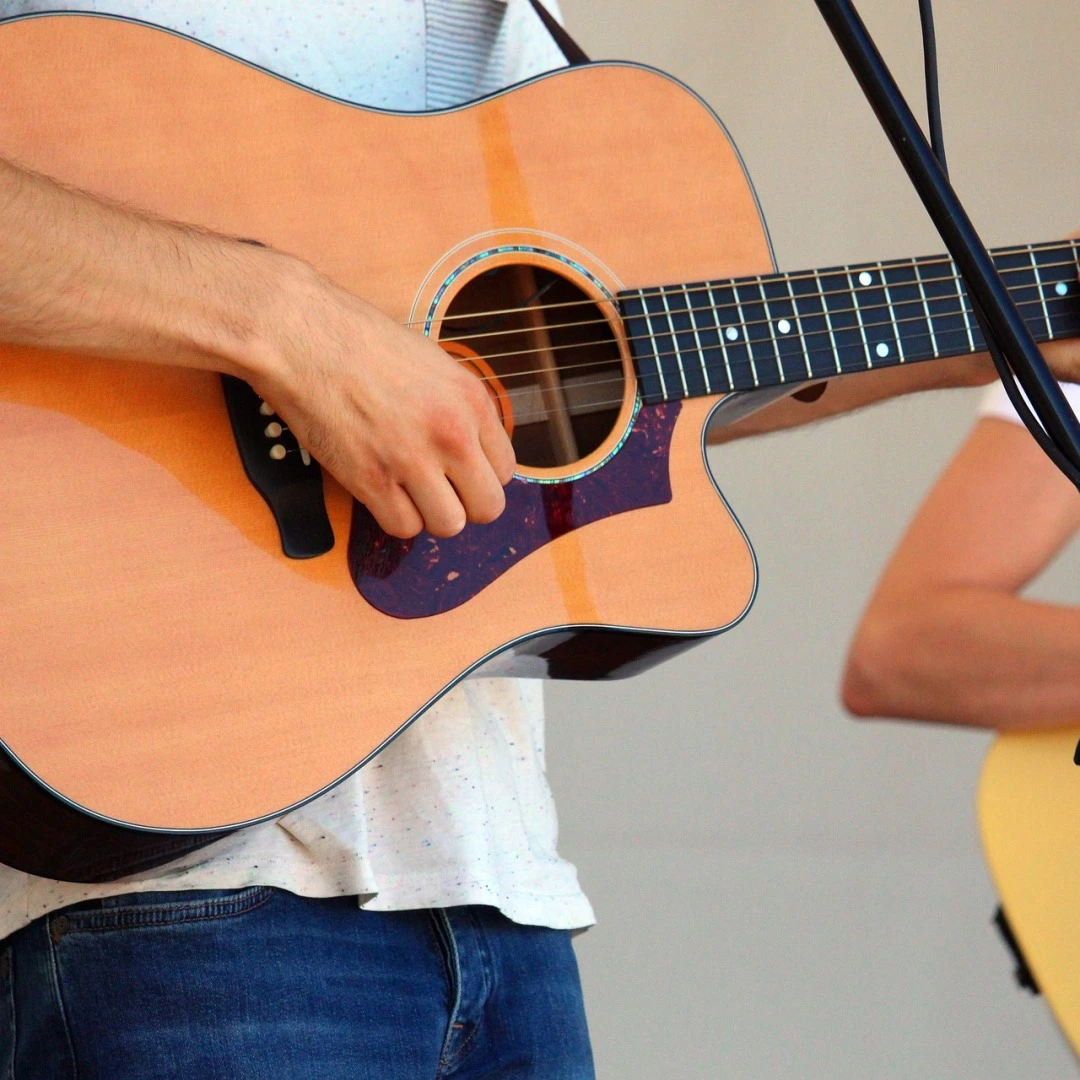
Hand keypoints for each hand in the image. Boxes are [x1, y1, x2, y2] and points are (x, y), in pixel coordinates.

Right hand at [249, 263, 515, 539]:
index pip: (506, 470)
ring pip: (449, 525)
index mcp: (472, 401)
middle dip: (466, 505)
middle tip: (440, 491)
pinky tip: (382, 493)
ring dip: (430, 515)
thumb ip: (461, 409)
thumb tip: (473, 451)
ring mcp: (412, 459)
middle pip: (488, 507)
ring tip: (409, 492)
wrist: (302, 336)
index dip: (481, 475)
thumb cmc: (361, 342)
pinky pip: (403, 527)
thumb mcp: (435, 365)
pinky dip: (394, 518)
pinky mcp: (371, 479)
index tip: (460, 471)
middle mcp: (451, 433)